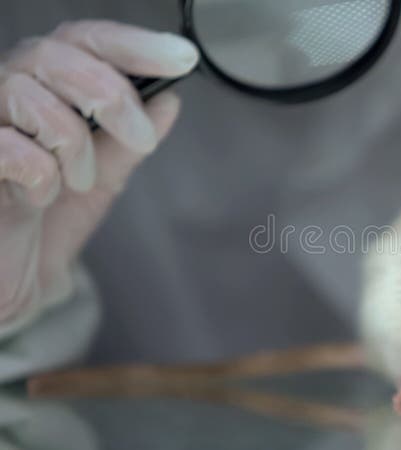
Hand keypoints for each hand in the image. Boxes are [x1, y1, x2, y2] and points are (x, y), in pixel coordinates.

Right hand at [0, 21, 197, 327]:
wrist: (14, 285)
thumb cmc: (47, 226)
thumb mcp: (101, 179)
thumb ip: (128, 141)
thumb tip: (168, 100)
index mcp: (44, 91)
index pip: (84, 40)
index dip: (133, 45)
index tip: (182, 58)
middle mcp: (6, 95)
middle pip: (56, 54)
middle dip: (112, 94)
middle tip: (141, 138)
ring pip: (28, 93)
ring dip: (74, 142)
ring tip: (79, 181)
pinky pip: (6, 145)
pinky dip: (40, 173)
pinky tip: (41, 196)